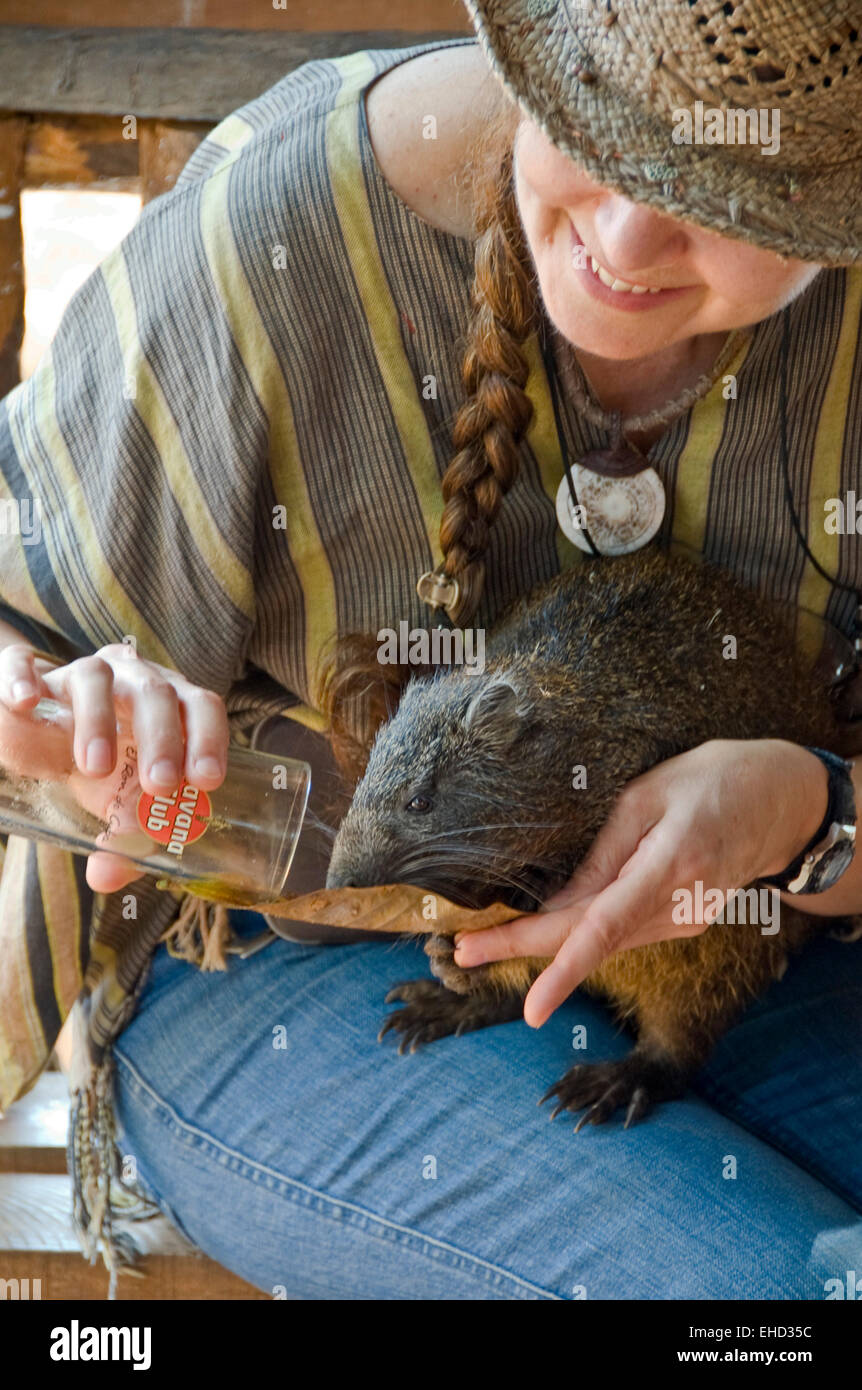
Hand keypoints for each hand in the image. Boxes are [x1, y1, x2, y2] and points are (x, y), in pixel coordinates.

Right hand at [0, 641, 229, 893]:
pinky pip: (25, 662)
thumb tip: (106, 877)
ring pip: (96, 677)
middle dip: (162, 738)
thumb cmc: (101, 766)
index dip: (209, 740)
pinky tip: (26, 701)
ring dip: (99, 719)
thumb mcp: (114, 803)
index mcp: (170, 706)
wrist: (44, 728)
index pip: (201, 708)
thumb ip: (120, 839)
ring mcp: (84, 672)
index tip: (207, 781)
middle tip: (160, 784)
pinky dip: (23, 677)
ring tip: (95, 765)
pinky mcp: (36, 674)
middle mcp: (133, 680)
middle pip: (156, 693)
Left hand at [453, 739, 828, 1028]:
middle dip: (523, 949)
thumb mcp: (648, 795)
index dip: (565, 970)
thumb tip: (557, 899)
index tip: (533, 1008)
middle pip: (589, 941)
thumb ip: (603, 850)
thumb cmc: (712, 781)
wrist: (779, 802)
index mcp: (669, 866)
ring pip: (601, 943)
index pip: (606, 928)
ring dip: (543, 945)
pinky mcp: (681, 925)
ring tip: (482, 939)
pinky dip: (577, 935)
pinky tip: (540, 928)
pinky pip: (620, 934)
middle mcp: (678, 907)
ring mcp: (682, 923)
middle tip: (461, 951)